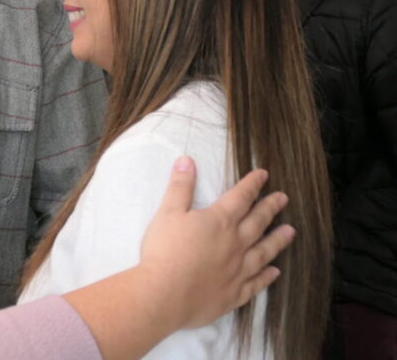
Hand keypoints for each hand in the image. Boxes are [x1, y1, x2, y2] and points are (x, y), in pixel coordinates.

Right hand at [139, 155, 294, 329]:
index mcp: (220, 221)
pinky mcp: (234, 293)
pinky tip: (275, 272)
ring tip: (291, 232)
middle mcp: (236, 244)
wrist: (164, 294)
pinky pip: (257, 283)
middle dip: (270, 207)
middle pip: (258, 222)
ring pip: (264, 252)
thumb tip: (187, 160)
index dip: (252, 184)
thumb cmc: (164, 251)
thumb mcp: (168, 212)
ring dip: (278, 240)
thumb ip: (180, 187)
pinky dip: (267, 276)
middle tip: (283, 198)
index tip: (264, 175)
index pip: (241, 197)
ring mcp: (238, 270)